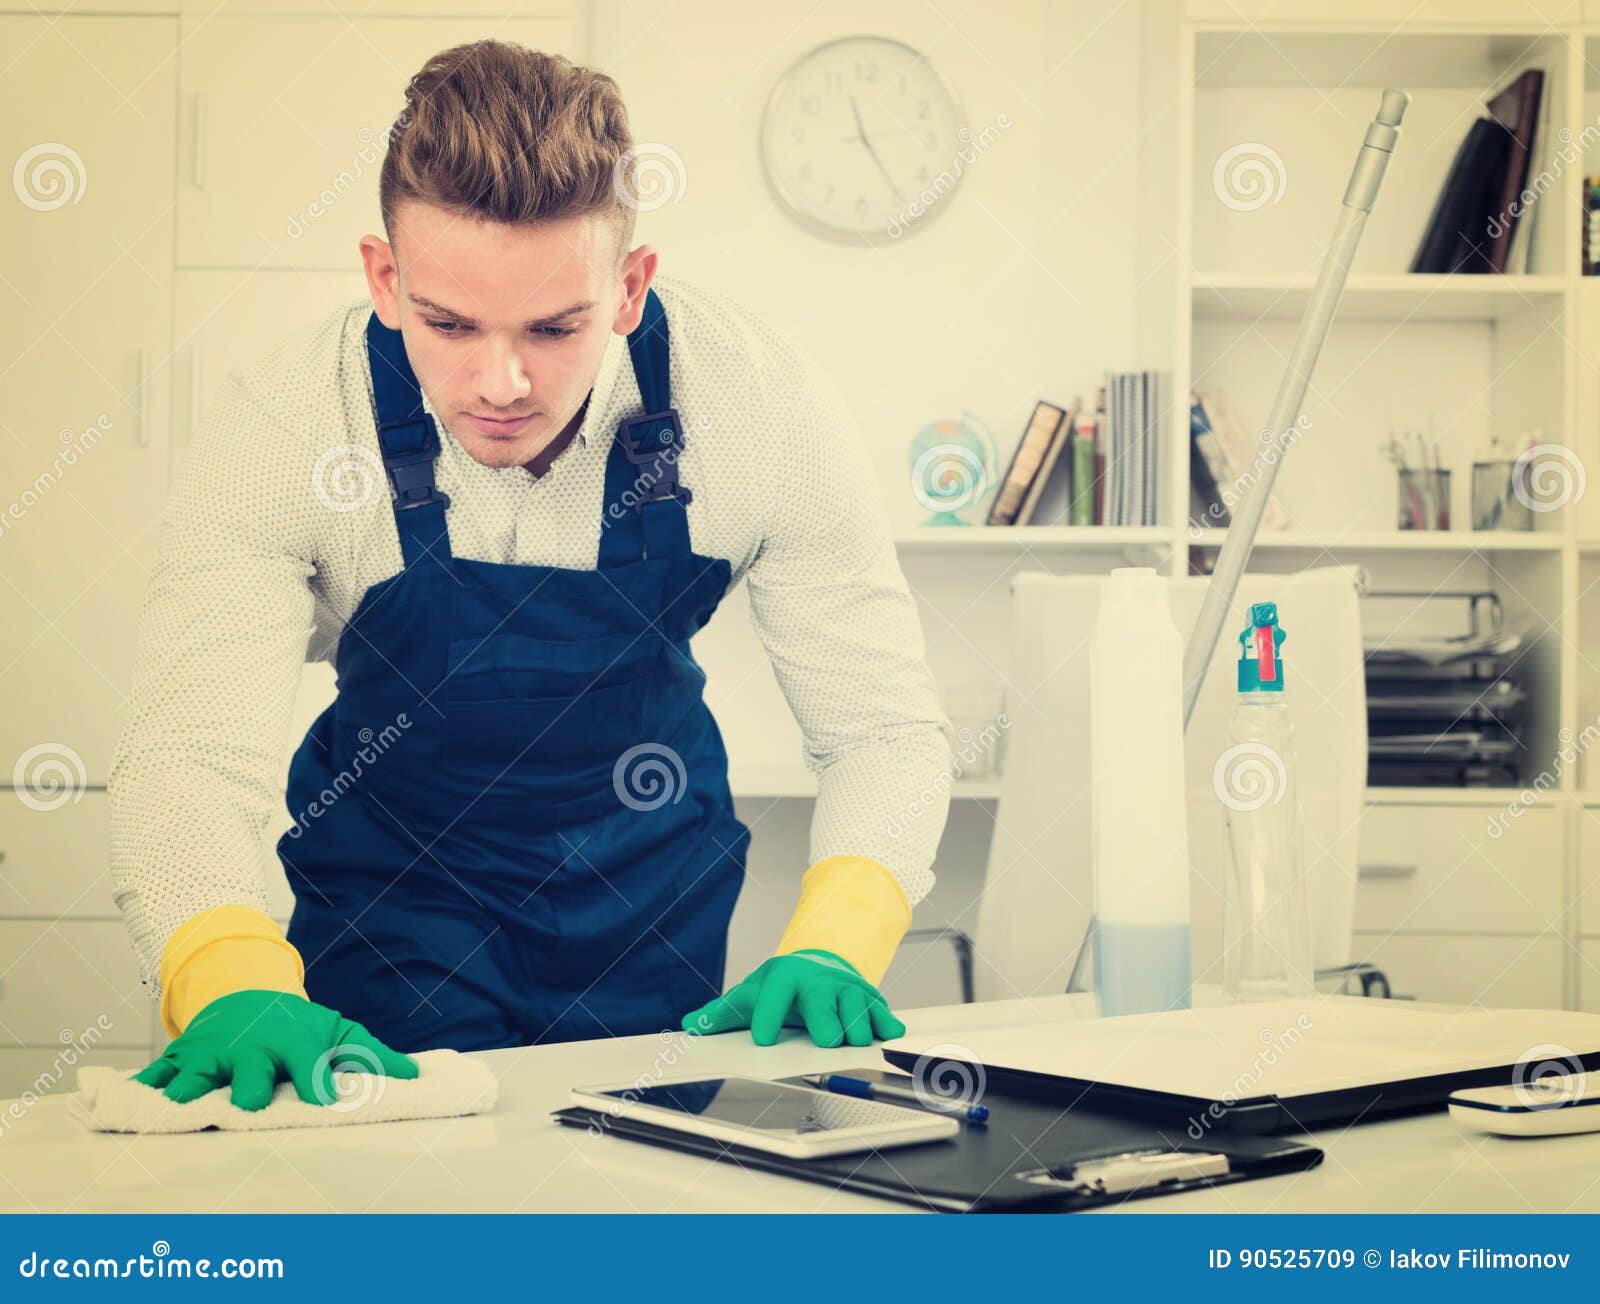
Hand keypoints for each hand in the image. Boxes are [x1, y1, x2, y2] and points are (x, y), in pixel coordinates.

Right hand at [132, 989, 417, 1110]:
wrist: (247, 995)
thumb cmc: (298, 1027)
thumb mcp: (338, 1034)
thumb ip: (373, 1058)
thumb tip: (416, 1077)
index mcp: (292, 1044)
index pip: (308, 1065)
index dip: (316, 1082)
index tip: (324, 1101)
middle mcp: (250, 1049)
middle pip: (249, 1070)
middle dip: (248, 1084)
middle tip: (248, 1101)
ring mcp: (212, 1053)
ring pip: (197, 1072)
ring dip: (189, 1086)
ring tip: (181, 1101)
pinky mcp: (182, 1057)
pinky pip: (156, 1073)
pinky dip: (143, 1085)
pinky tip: (131, 1100)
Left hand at [680, 949, 905, 1047]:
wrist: (817, 964)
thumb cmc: (780, 988)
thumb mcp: (750, 996)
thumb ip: (720, 1014)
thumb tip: (688, 1024)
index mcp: (784, 977)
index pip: (775, 993)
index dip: (768, 1014)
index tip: (763, 1039)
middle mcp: (818, 980)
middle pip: (823, 997)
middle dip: (826, 1018)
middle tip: (827, 1040)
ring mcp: (846, 988)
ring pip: (857, 1002)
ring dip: (860, 1023)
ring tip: (858, 1041)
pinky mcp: (869, 998)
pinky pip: (881, 1009)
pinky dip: (885, 1022)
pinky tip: (888, 1035)